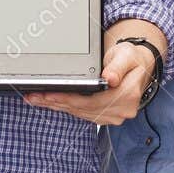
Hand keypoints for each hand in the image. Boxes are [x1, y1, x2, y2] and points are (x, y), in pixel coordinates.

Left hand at [25, 38, 154, 124]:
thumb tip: (110, 78)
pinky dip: (66, 108)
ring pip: (80, 113)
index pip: (91, 101)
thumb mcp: (126, 55)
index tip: (49, 94)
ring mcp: (114, 115)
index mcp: (127, 94)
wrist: (139, 65)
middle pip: (82, 109)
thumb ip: (117, 67)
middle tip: (34, 96)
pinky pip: (83, 114)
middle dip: (56, 103)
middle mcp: (121, 110)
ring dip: (58, 107)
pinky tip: (52, 103)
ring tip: (37, 99)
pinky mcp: (106, 116)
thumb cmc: (131, 58)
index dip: (68, 99)